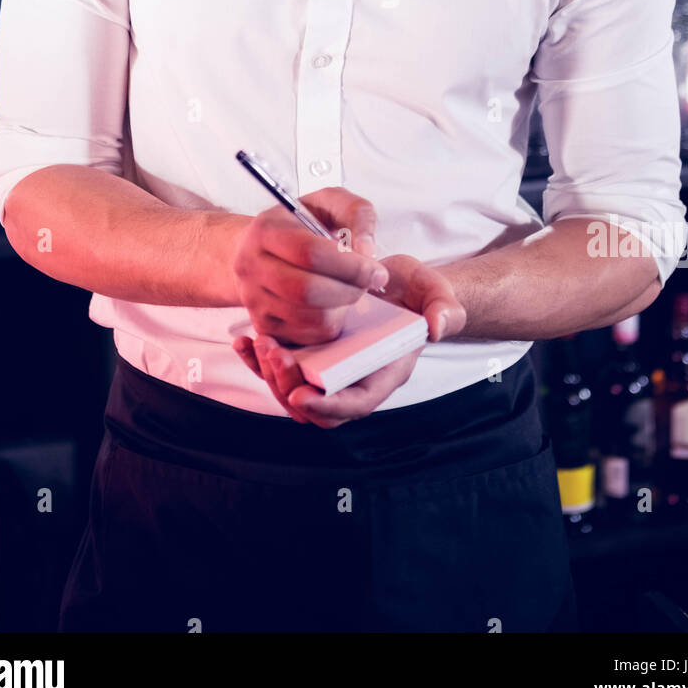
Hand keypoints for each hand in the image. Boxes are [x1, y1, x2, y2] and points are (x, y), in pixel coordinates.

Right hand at [231, 187, 388, 346]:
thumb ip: (356, 213)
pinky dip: (331, 322)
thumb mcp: (329, 201)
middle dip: (349, 290)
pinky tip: (334, 303)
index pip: (309, 252)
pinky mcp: (264, 326)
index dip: (349, 265)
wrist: (259, 248)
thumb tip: (366, 250)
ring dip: (342, 306)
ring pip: (310, 317)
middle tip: (369, 282)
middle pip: (306, 290)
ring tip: (349, 288)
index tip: (376, 269)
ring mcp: (254, 300)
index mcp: (265, 230)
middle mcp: (251, 266)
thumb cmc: (299, 223)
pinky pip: (308, 335)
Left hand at [232, 252, 466, 428]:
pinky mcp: (308, 354)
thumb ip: (446, 309)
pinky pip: (278, 368)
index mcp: (384, 373)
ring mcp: (327, 369)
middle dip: (290, 389)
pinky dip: (257, 359)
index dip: (330, 406)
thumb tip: (437, 328)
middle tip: (274, 356)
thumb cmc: (417, 292)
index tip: (304, 394)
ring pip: (291, 391)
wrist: (394, 278)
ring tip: (258, 343)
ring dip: (270, 374)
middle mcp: (352, 379)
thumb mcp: (437, 292)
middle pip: (316, 408)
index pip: (357, 404)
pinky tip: (242, 339)